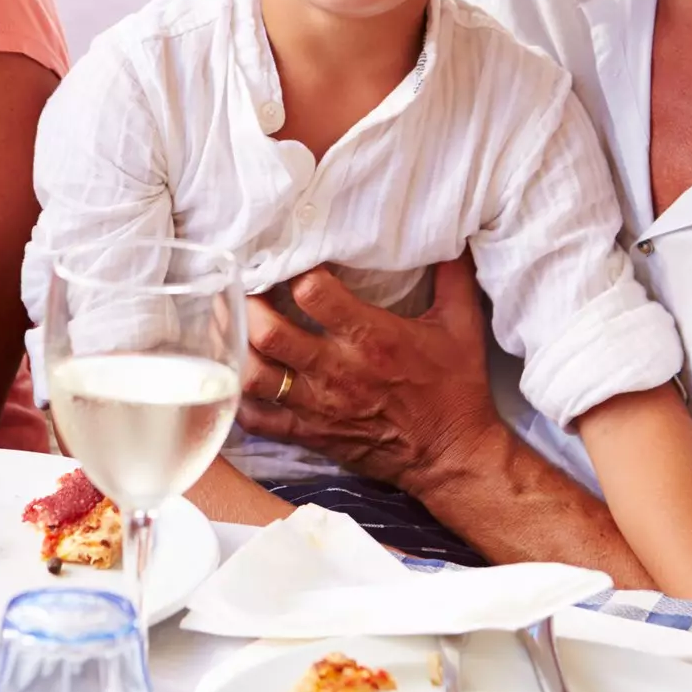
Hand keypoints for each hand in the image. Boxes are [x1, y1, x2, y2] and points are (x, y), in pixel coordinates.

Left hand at [237, 257, 504, 494]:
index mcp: (372, 338)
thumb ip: (452, 275)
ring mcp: (318, 406)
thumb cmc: (456, 388)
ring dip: (235, 346)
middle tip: (244, 284)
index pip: (314, 294)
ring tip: (230, 321)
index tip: (290, 256)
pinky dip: (239, 397)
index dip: (296, 270)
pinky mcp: (309, 433)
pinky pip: (256, 419)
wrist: (452, 457)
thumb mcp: (462, 325)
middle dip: (248, 303)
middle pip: (269, 332)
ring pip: (253, 375)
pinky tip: (237, 372)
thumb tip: (452, 234)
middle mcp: (338, 371)